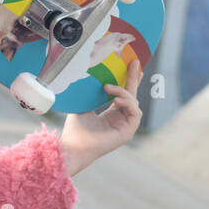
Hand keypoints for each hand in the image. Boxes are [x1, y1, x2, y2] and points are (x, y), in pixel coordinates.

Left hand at [59, 59, 143, 176]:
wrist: (73, 146)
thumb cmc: (75, 130)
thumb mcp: (82, 106)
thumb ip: (89, 94)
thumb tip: (90, 77)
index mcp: (111, 114)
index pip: (123, 95)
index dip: (128, 80)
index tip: (131, 65)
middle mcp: (120, 119)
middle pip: (132, 95)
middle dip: (134, 78)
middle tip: (134, 62)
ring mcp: (125, 126)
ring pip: (134, 102)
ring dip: (123, 92)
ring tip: (108, 88)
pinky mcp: (128, 132)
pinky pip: (135, 112)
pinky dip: (127, 103)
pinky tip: (115, 100)